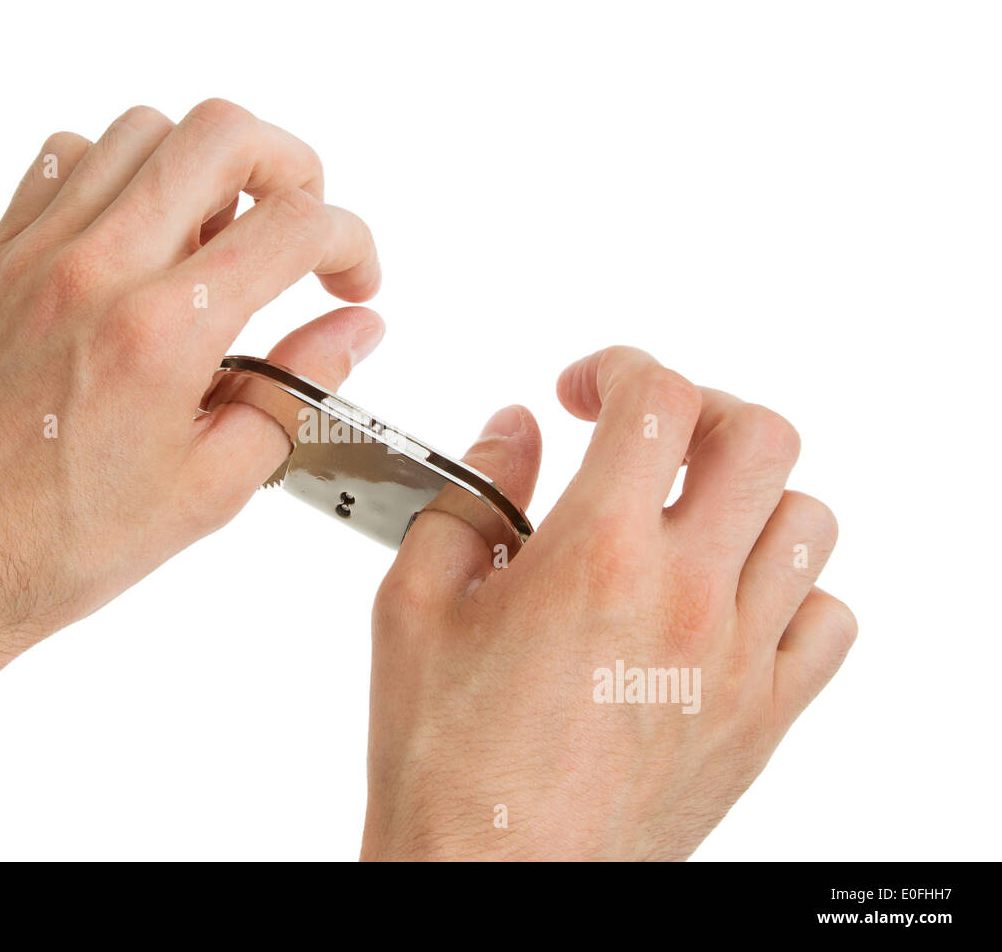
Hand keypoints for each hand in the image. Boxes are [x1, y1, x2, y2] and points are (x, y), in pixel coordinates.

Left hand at [0, 99, 380, 857]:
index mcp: (163, 334)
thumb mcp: (215, 483)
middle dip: (290, 169)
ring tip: (219, 240)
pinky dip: (121, 174)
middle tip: (300, 229)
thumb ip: (298, 390)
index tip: (354, 283)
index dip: (351, 243)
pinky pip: (66, 160)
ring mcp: (39, 254)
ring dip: (205, 168)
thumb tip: (355, 329)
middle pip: (220, 134)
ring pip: (143, 131)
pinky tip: (141, 239)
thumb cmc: (69, 541)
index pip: (292, 227)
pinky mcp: (0, 259)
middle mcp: (98, 271)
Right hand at [361, 347, 855, 860]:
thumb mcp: (416, 604)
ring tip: (690, 516)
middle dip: (702, 410)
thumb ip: (469, 495)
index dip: (619, 367)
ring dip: (750, 495)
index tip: (587, 390)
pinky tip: (728, 600)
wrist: (493, 877)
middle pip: (761, 437)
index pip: (659, 397)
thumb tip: (515, 431)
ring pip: (808, 521)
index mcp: (595, 555)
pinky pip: (828, 620)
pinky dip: (791, 589)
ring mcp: (737, 658)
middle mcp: (685, 596)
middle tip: (651, 437)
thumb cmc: (448, 760)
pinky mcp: (761, 718)